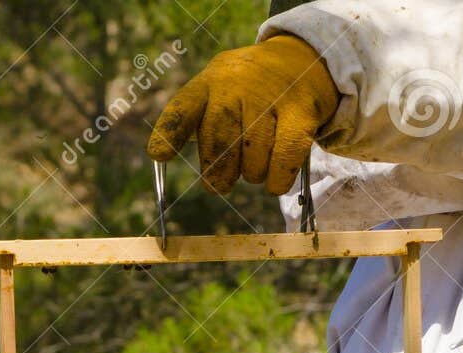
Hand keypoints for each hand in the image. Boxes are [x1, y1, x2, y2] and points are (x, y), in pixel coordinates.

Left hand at [148, 36, 338, 196]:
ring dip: (253, 174)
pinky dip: (277, 180)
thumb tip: (197, 174)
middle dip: (218, 174)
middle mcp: (238, 86)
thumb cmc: (247, 92)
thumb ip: (196, 126)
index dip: (170, 132)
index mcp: (209, 83)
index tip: (160, 154)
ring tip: (255, 161)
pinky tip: (274, 180)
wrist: (302, 60)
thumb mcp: (216, 93)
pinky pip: (283, 163)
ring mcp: (271, 97)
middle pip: (220, 147)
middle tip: (219, 182)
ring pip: (253, 163)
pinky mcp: (301, 113)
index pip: (184, 108)